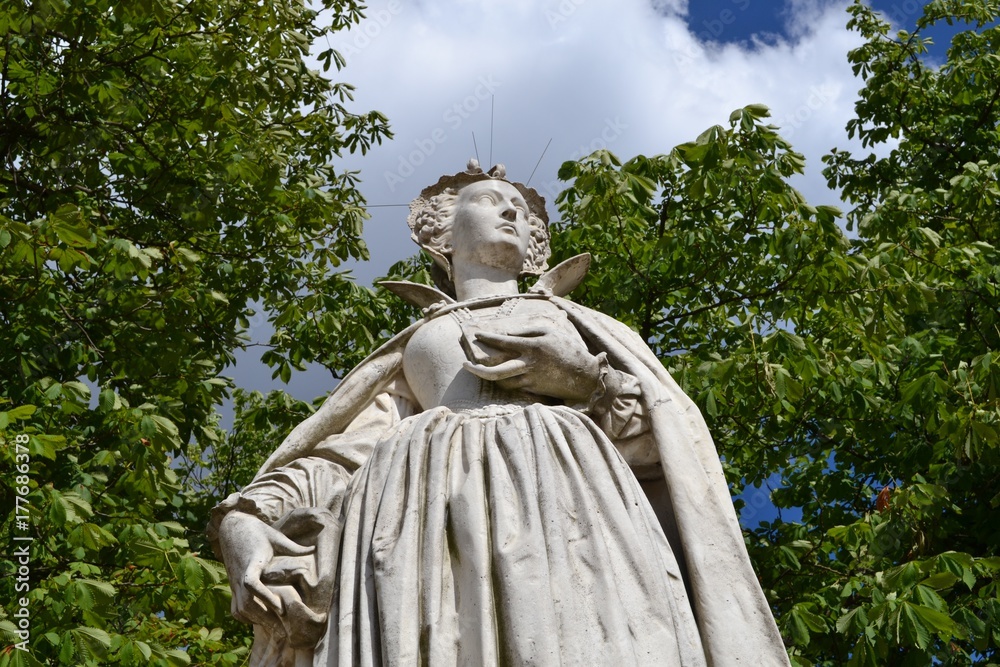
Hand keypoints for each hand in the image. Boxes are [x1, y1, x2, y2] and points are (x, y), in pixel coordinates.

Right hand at [217, 511, 314, 627]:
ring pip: (242, 609)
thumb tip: (313, 548)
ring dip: (259, 620)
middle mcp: (239, 576)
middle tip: (286, 630)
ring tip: (278, 629)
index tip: (281, 608)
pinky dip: (248, 618)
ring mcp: (234, 584)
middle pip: (248, 603)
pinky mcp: (232, 587)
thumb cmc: (257, 532)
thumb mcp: (276, 537)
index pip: (252, 583)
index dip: (265, 597)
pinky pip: (237, 610)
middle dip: (266, 618)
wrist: (233, 529)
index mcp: (251, 563)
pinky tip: (261, 621)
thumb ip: (293, 547)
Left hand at [463, 325, 600, 401]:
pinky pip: (513, 387)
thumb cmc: (568, 349)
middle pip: (496, 372)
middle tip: (464, 365)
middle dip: (477, 370)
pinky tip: (497, 376)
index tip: (477, 335)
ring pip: (502, 382)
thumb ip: (528, 332)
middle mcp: (528, 365)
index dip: (488, 338)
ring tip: (477, 370)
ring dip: (488, 377)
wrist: (584, 376)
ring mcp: (530, 380)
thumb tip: (507, 335)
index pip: (504, 342)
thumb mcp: (550, 332)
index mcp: (533, 347)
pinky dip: (503, 381)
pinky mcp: (534, 390)